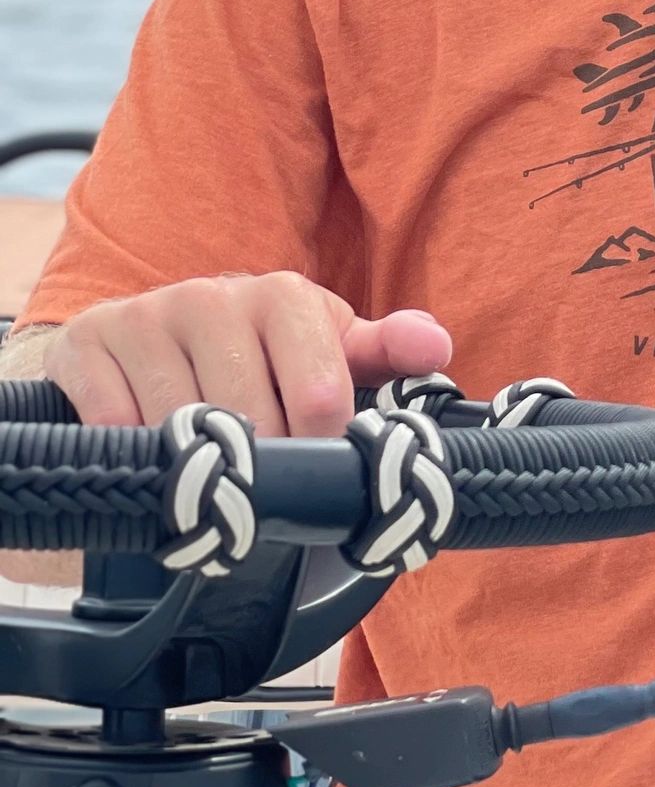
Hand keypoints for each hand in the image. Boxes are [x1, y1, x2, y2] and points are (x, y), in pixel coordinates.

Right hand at [37, 275, 453, 434]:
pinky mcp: (85, 346)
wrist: (153, 341)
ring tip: (210, 473)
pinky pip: (115, 425)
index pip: (320, 398)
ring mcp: (143, 317)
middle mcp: (211, 296)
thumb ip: (386, 350)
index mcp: (284, 296)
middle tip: (260, 490)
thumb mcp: (328, 349)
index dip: (320, 452)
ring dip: (198, 467)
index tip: (315, 475)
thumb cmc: (262, 354)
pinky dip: (138, 454)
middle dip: (261, 468)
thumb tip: (437, 346)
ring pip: (182, 428)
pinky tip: (154, 454)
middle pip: (251, 422)